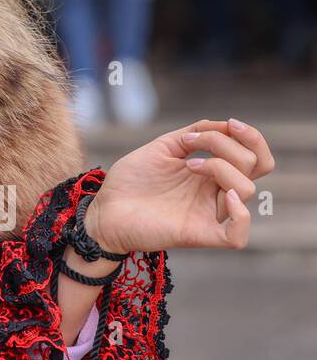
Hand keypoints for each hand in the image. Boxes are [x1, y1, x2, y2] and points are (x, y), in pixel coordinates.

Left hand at [85, 117, 272, 254]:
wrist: (104, 208)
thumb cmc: (130, 181)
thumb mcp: (162, 148)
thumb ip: (193, 134)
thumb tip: (224, 125)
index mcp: (211, 173)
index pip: (254, 158)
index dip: (252, 138)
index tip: (230, 124)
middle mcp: (215, 193)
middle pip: (255, 167)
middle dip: (230, 145)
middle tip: (194, 141)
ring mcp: (209, 214)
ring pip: (245, 189)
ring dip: (221, 167)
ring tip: (189, 165)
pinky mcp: (200, 234)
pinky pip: (237, 235)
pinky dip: (240, 214)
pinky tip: (223, 195)